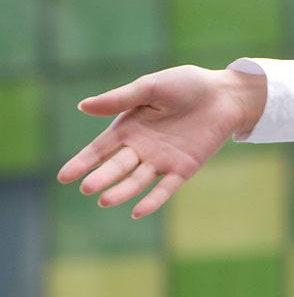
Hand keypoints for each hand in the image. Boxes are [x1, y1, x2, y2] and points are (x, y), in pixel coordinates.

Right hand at [56, 65, 263, 219]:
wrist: (225, 94)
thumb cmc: (186, 85)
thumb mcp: (150, 88)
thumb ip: (120, 99)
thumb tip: (82, 106)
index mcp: (129, 128)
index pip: (100, 150)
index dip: (82, 163)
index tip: (64, 177)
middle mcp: (142, 148)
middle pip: (116, 167)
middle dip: (102, 177)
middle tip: (87, 188)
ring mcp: (162, 160)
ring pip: (138, 180)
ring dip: (122, 191)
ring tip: (105, 200)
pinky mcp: (184, 168)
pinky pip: (166, 188)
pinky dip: (153, 200)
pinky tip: (138, 211)